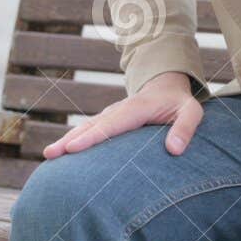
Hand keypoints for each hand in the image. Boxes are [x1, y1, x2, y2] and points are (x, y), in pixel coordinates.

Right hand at [42, 71, 201, 158]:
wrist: (166, 85)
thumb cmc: (180, 103)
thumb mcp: (192, 112)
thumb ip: (185, 128)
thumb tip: (174, 150)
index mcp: (137, 108)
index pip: (112, 125)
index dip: (92, 137)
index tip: (73, 148)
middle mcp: (118, 110)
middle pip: (92, 126)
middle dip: (70, 140)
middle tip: (50, 154)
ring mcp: (110, 114)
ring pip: (86, 127)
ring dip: (67, 140)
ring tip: (48, 155)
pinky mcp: (106, 120)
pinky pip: (88, 130)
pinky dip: (72, 140)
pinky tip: (60, 153)